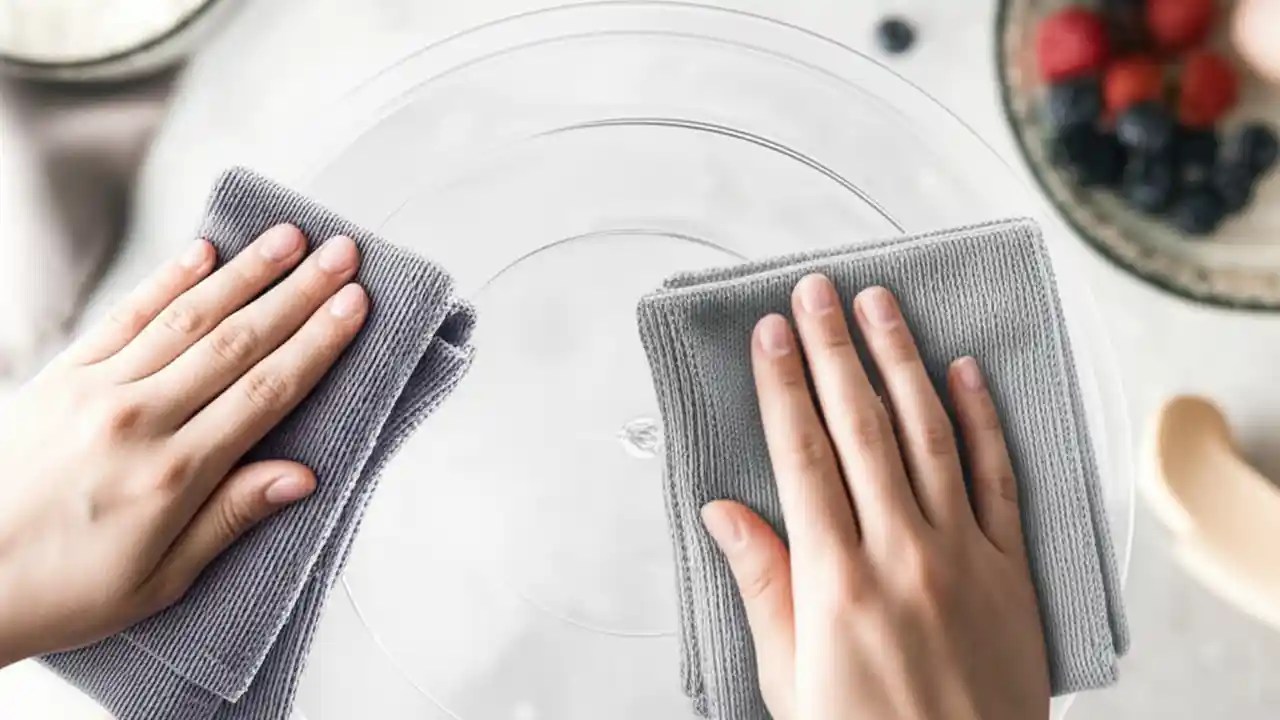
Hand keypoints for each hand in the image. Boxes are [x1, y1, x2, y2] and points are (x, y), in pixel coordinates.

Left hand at [0, 225, 367, 666]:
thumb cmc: (59, 590)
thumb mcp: (160, 582)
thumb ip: (231, 518)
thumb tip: (300, 477)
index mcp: (172, 474)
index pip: (266, 392)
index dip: (316, 344)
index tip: (353, 307)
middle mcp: (137, 419)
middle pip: (237, 341)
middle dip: (298, 293)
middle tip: (340, 256)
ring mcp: (96, 390)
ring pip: (187, 317)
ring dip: (245, 273)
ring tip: (289, 239)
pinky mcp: (60, 377)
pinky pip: (125, 316)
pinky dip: (166, 282)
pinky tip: (201, 254)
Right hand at [701, 275, 1048, 719]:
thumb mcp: (789, 679)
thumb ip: (763, 586)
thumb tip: (724, 511)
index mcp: (836, 582)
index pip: (803, 457)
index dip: (783, 387)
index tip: (769, 334)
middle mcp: (901, 555)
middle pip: (862, 429)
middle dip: (834, 352)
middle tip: (816, 292)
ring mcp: (963, 557)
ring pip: (929, 436)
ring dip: (901, 363)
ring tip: (880, 306)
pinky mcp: (1011, 571)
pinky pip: (997, 480)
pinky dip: (981, 420)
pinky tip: (963, 371)